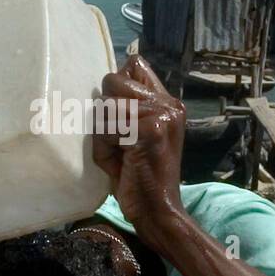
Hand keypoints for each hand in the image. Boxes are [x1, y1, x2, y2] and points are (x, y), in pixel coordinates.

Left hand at [92, 54, 187, 246]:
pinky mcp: (152, 129)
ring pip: (106, 104)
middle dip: (105, 113)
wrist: (157, 210)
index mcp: (167, 102)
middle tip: (120, 142)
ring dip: (104, 133)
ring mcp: (163, 114)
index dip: (116, 87)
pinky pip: (109, 125)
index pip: (134, 64)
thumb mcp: (130, 135)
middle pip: (112, 80)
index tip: (120, 117)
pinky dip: (106, 147)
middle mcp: (170, 102)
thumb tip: (107, 81)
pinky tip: (123, 162)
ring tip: (121, 154)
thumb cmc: (137, 177)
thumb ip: (123, 107)